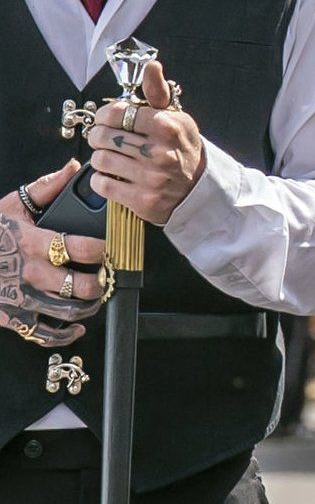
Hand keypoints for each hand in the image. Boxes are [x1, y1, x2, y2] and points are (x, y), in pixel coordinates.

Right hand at [0, 162, 108, 347]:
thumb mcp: (10, 206)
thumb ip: (44, 189)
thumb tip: (71, 169)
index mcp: (31, 242)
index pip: (81, 248)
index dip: (106, 249)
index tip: (114, 247)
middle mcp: (31, 272)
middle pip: (82, 285)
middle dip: (103, 281)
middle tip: (109, 274)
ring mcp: (23, 297)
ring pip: (71, 311)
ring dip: (91, 305)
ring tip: (97, 293)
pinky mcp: (15, 317)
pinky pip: (48, 335)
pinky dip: (68, 334)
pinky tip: (79, 326)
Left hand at [85, 58, 204, 226]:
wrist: (202, 190)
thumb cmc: (183, 150)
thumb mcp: (175, 118)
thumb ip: (157, 92)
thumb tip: (152, 66)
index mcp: (167, 127)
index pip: (115, 113)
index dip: (105, 116)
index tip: (108, 122)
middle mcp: (160, 153)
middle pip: (103, 137)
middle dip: (99, 138)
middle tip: (107, 141)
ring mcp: (152, 180)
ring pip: (100, 161)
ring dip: (101, 159)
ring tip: (113, 159)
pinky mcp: (144, 202)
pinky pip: (103, 185)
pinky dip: (103, 181)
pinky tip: (114, 178)